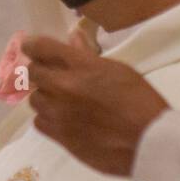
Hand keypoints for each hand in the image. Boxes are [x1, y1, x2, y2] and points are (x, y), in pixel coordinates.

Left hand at [24, 29, 168, 175]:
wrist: (148, 142)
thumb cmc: (140, 101)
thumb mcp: (119, 70)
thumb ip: (88, 56)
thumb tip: (72, 38)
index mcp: (81, 66)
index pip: (41, 47)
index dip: (31, 45)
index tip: (30, 47)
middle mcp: (63, 87)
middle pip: (32, 72)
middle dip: (39, 71)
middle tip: (50, 74)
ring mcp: (59, 113)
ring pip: (34, 99)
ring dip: (44, 96)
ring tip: (61, 100)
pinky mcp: (59, 136)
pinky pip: (39, 122)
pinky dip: (46, 118)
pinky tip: (61, 118)